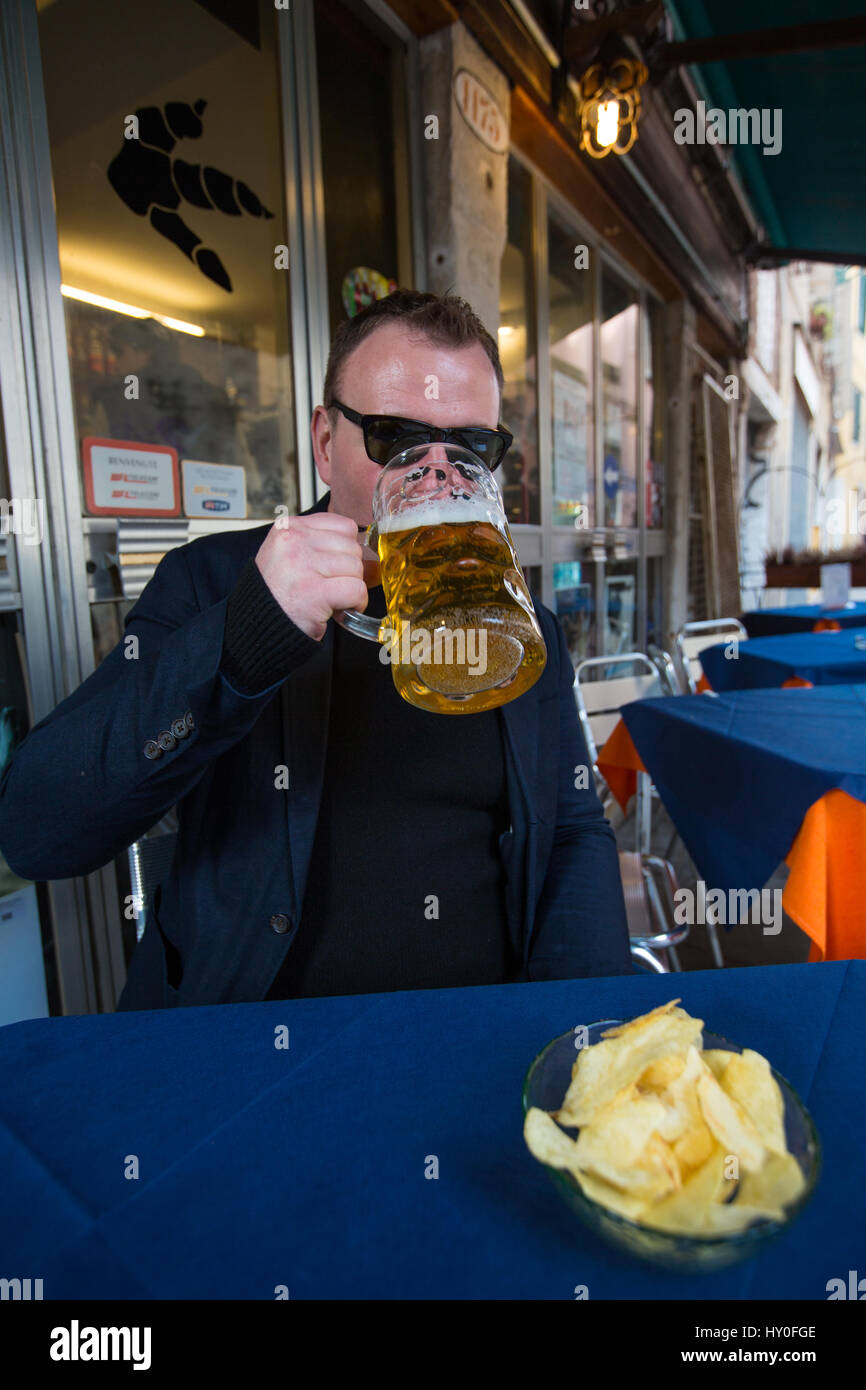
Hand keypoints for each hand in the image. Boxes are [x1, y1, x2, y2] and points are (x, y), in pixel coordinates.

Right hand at [255, 512, 374, 640]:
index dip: (347, 550)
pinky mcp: (314, 591)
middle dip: (350, 571)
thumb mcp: (293, 558)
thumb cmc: (278, 593)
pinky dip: (356, 602)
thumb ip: (326, 549)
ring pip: (356, 567)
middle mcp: (294, 541)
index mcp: (289, 527)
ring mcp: (303, 564)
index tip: (337, 567)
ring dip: (352, 587)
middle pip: (352, 547)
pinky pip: (356, 589)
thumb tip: (371, 558)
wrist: (257, 624)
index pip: (344, 526)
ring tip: (333, 598)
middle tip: (333, 587)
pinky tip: (342, 609)